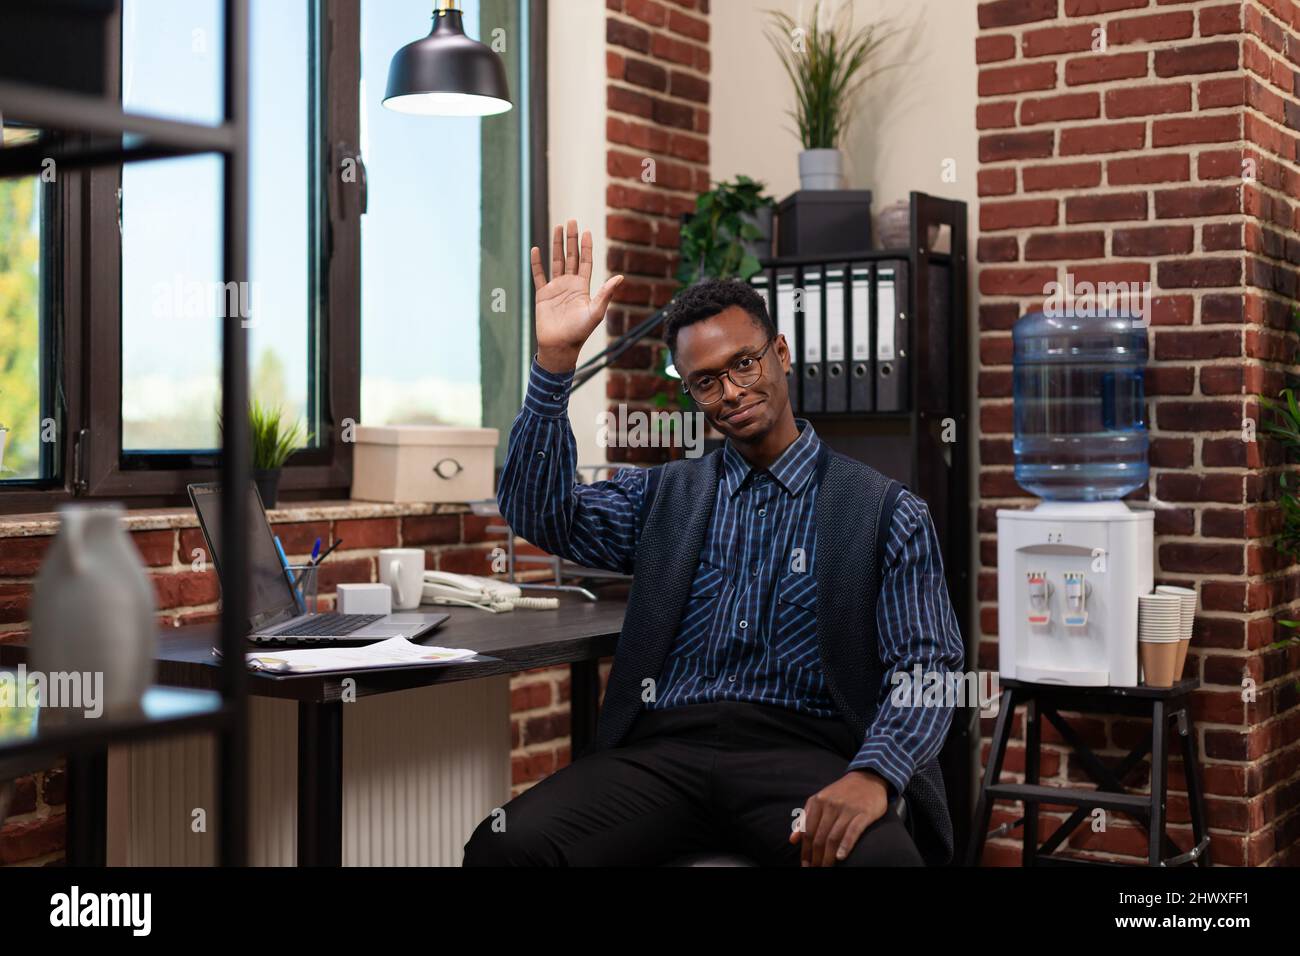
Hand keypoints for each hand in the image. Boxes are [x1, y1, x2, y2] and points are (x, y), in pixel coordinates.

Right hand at [530, 219, 623, 373]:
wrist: (559, 346)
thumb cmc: (579, 332)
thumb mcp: (595, 312)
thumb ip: (605, 294)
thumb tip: (620, 277)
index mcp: (583, 288)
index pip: (585, 262)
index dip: (586, 247)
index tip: (587, 231)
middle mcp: (570, 285)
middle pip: (571, 257)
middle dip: (571, 239)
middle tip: (571, 221)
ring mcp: (555, 288)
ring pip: (556, 261)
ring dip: (557, 245)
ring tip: (557, 227)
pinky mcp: (542, 295)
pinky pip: (539, 275)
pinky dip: (537, 263)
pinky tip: (536, 249)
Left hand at [790, 770, 889, 866]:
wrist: (868, 778)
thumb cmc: (841, 793)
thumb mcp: (819, 800)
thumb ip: (804, 818)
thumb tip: (792, 840)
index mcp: (817, 801)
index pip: (808, 831)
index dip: (805, 851)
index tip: (805, 865)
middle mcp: (830, 805)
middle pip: (819, 837)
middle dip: (816, 857)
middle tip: (815, 870)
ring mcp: (847, 809)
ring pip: (833, 837)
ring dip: (828, 857)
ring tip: (826, 869)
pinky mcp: (863, 813)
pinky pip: (852, 832)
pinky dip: (845, 846)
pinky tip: (841, 858)